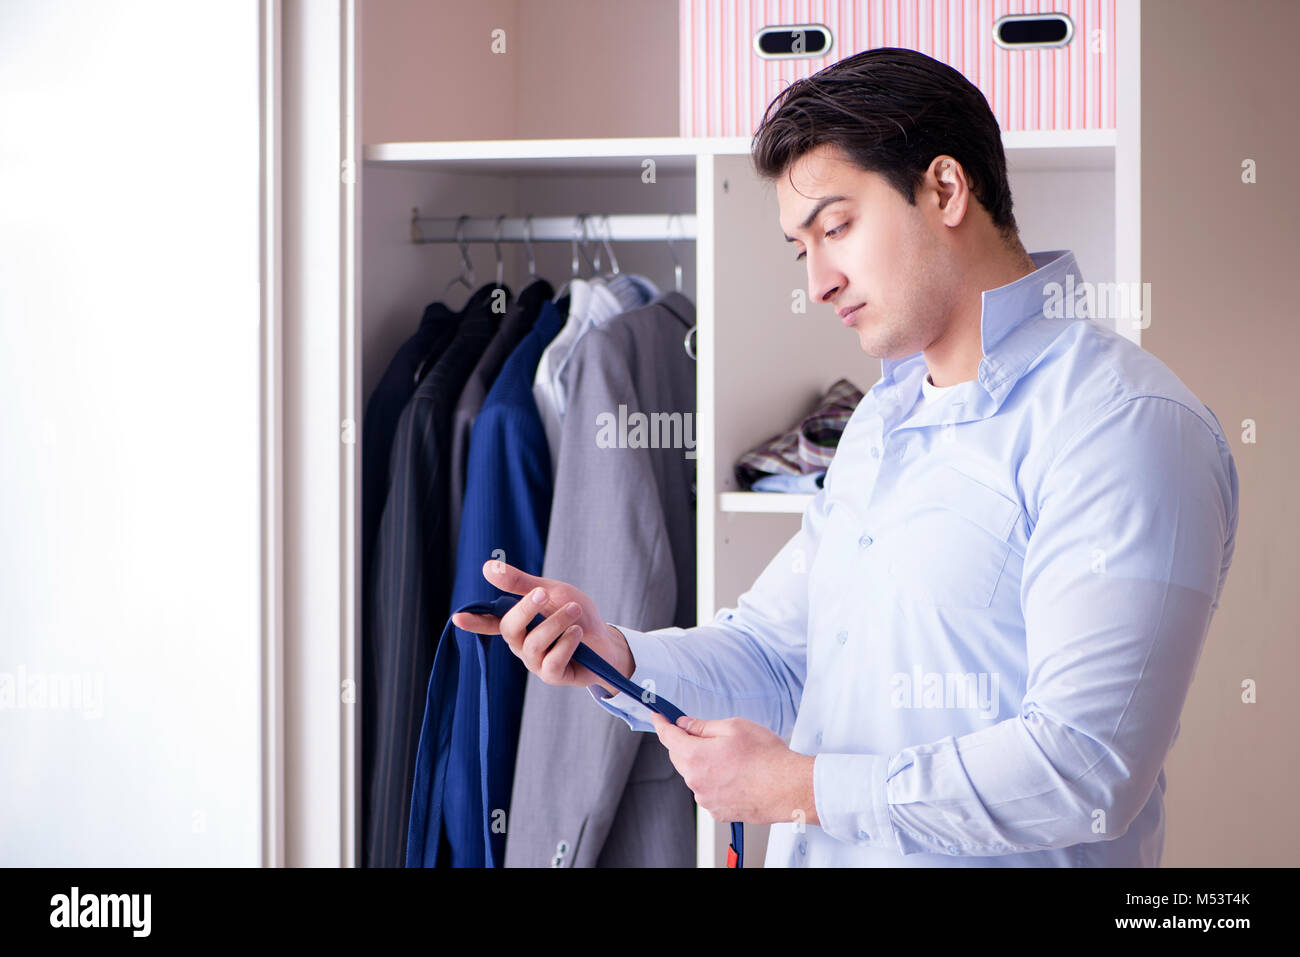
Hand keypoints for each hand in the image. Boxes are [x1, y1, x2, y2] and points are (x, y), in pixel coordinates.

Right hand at [450, 559, 634, 695]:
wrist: (606, 641)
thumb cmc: (576, 614)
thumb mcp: (551, 591)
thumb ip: (521, 582)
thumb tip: (486, 567)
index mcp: (518, 622)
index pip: (491, 621)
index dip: (475, 620)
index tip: (458, 617)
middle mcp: (521, 643)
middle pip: (510, 628)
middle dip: (525, 609)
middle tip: (543, 593)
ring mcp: (534, 661)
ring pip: (534, 643)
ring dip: (557, 623)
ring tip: (576, 611)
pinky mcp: (552, 675)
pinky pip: (551, 662)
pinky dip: (566, 644)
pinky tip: (578, 633)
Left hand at [649, 714, 818, 827]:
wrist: (787, 788)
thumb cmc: (766, 757)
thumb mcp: (734, 727)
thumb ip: (703, 726)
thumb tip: (685, 725)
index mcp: (695, 757)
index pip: (668, 737)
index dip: (662, 723)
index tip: (659, 716)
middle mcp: (696, 781)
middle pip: (678, 757)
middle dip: (685, 743)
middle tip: (706, 735)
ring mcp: (706, 799)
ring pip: (694, 775)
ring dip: (702, 764)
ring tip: (731, 758)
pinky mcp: (718, 811)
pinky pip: (707, 791)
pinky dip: (714, 781)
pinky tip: (735, 774)